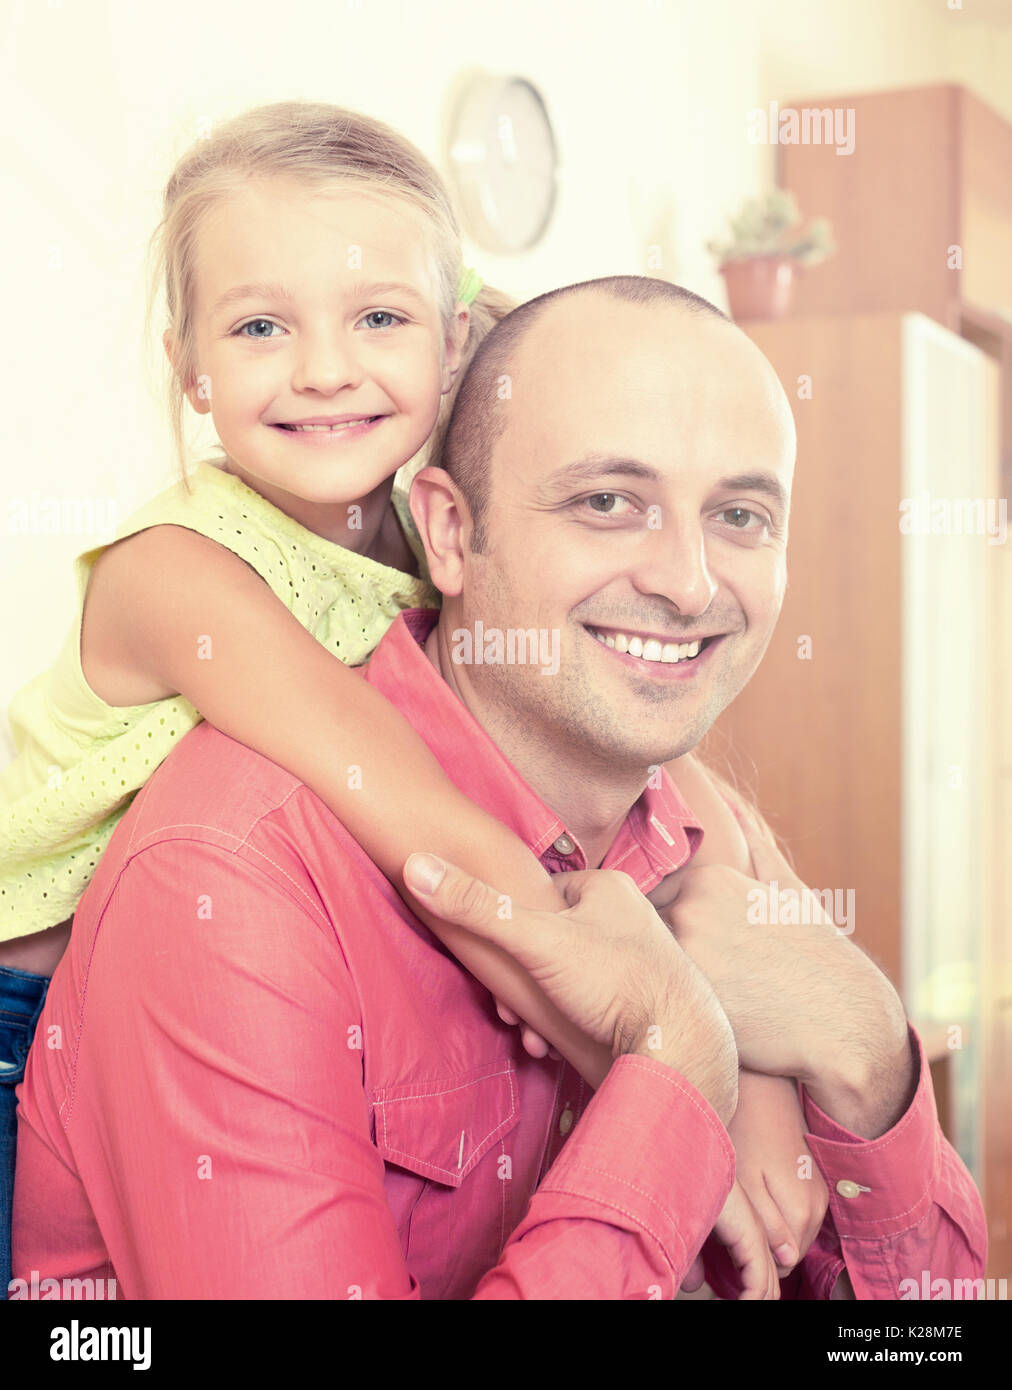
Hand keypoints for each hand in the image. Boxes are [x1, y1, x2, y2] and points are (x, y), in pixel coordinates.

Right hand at [403, 852, 738, 1121]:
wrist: (681, 1051)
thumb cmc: (616, 984)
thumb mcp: (535, 941)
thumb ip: (476, 908)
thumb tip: (415, 864)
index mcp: (607, 887)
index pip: (539, 892)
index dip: (508, 926)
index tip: (493, 959)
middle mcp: (628, 916)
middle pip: (551, 936)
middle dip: (522, 975)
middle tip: (509, 1006)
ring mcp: (638, 959)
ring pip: (568, 973)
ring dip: (540, 1004)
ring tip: (531, 1031)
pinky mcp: (641, 999)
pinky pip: (591, 1000)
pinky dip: (568, 1020)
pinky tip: (556, 1043)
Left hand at [660, 805, 903, 1091]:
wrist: (845, 1020)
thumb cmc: (818, 957)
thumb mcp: (789, 891)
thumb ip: (756, 848)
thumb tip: (733, 807)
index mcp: (708, 879)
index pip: (656, 901)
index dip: (673, 932)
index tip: (701, 955)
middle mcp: (690, 906)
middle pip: (647, 932)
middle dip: (663, 954)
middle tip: (705, 984)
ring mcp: (685, 949)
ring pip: (650, 965)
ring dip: (664, 980)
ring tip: (702, 999)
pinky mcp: (685, 995)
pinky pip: (659, 998)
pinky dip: (670, 1007)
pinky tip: (702, 1017)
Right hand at [681, 1182, 780, 1299]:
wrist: (689, 1158)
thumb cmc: (685, 1185)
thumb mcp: (687, 1231)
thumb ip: (694, 1259)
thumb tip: (694, 1286)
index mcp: (745, 1232)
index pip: (760, 1278)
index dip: (746, 1297)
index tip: (721, 1301)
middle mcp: (756, 1235)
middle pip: (767, 1286)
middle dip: (752, 1301)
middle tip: (725, 1304)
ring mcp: (757, 1237)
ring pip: (767, 1289)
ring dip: (750, 1303)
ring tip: (728, 1305)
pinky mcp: (752, 1239)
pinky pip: (759, 1287)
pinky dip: (749, 1302)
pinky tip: (736, 1304)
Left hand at [729, 1071, 828, 1275]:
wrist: (763, 1084)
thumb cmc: (745, 1129)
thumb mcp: (746, 1181)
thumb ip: (767, 1225)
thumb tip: (786, 1260)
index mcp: (802, 1214)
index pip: (784, 1264)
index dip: (757, 1261)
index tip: (733, 1246)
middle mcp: (818, 1207)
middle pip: (791, 1249)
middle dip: (765, 1247)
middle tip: (734, 1226)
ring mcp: (819, 1191)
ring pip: (795, 1231)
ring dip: (772, 1229)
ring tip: (743, 1208)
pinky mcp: (813, 1178)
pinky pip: (797, 1211)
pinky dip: (779, 1211)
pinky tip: (757, 1193)